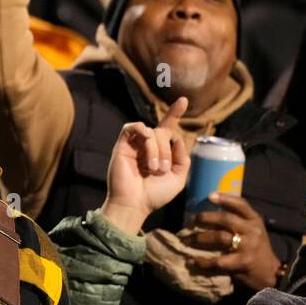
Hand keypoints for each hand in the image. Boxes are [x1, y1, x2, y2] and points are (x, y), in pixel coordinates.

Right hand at [100, 97, 189, 233]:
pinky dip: (142, 132)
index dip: (174, 114)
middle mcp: (147, 146)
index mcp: (160, 152)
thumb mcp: (178, 178)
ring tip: (153, 168)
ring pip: (151, 132)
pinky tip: (146, 143)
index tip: (183, 100)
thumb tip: (177, 139)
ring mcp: (134, 145)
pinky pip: (132, 128)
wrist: (135, 204)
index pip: (168, 129)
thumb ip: (182, 158)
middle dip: (167, 150)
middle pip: (163, 132)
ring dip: (157, 150)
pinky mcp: (122, 145)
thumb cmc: (155, 195)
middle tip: (161, 170)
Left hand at [185, 193, 282, 290]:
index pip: (241, 205)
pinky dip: (203, 261)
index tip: (209, 196)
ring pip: (220, 237)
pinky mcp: (242, 263)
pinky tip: (191, 261)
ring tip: (187, 240)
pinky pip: (218, 261)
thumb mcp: (253, 229)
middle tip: (192, 220)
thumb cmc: (256, 247)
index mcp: (255, 220)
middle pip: (226, 219)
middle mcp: (252, 231)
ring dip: (200, 238)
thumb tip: (211, 207)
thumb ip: (239, 219)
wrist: (269, 272)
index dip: (225, 199)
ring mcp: (247, 247)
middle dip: (206, 218)